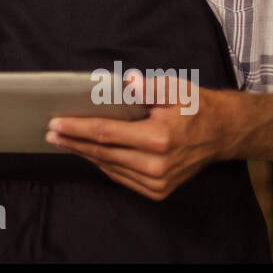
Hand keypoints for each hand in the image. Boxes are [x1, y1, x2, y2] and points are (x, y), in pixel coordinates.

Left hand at [44, 72, 230, 200]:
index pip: (106, 133)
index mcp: (160, 138)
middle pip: (102, 153)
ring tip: (64, 142)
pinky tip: (88, 153)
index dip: (77, 129)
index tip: (56, 124)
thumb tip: (128, 81)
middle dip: (73, 142)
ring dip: (84, 154)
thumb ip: (149, 87)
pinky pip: (121, 177)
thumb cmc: (196, 107)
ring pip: (109, 167)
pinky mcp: (158, 191)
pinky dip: (103, 164)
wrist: (222, 134)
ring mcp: (157, 182)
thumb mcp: (176, 89)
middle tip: (51, 133)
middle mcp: (157, 165)